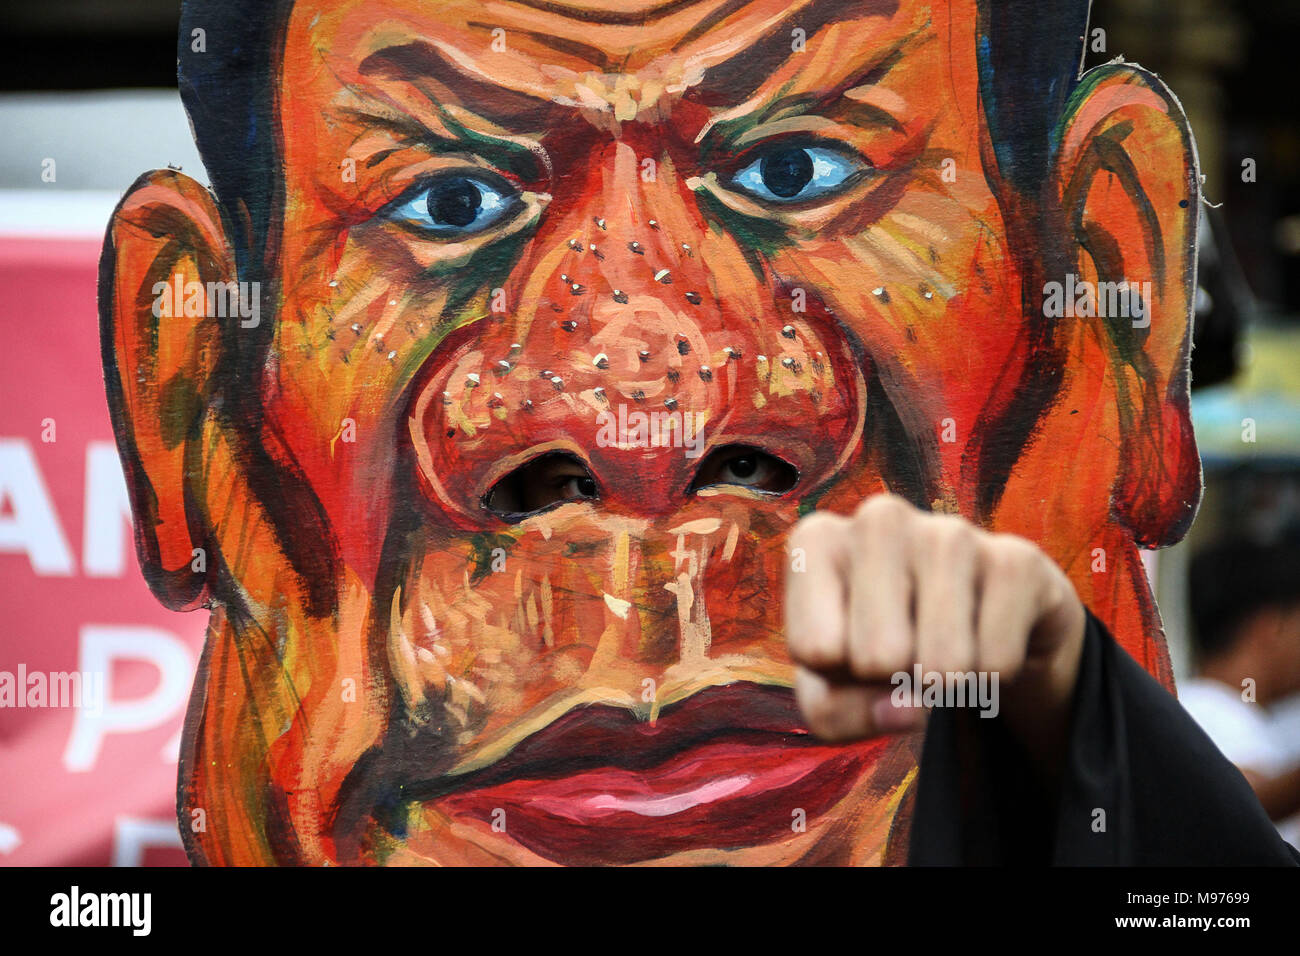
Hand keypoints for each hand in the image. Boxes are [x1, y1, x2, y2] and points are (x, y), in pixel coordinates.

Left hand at [784, 493, 1086, 773]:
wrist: (971, 622)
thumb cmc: (876, 650)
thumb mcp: (831, 691)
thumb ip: (835, 714)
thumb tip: (903, 710)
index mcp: (818, 540)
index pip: (815, 651)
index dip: (838, 676)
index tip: (849, 645)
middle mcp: (880, 518)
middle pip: (875, 658)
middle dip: (892, 681)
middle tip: (902, 650)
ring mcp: (952, 532)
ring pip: (942, 665)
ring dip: (944, 684)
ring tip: (940, 646)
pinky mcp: (1017, 559)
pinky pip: (997, 664)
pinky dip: (991, 679)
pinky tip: (983, 637)